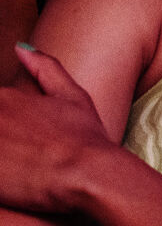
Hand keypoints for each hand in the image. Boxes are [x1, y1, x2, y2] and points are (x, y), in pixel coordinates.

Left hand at [0, 44, 118, 215]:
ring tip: (17, 165)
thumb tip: (20, 47)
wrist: (89, 175)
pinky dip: (0, 175)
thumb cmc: (86, 138)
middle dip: (3, 139)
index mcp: (4, 97)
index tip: (20, 139)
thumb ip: (45, 67)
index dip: (6, 127)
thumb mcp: (74, 96)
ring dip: (2, 155)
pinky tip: (13, 178)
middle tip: (20, 155)